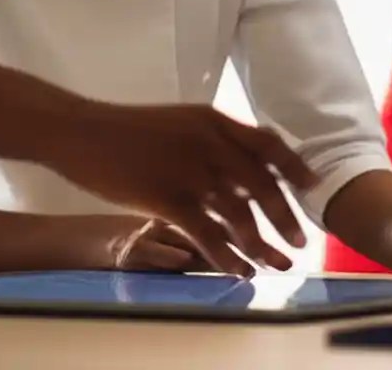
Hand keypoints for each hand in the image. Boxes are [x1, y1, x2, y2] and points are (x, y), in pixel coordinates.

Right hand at [0, 60, 315, 277]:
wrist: (79, 131)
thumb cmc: (123, 129)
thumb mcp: (176, 121)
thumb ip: (208, 138)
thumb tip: (239, 161)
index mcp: (212, 120)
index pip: (268, 143)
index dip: (295, 167)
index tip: (312, 186)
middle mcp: (208, 142)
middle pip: (262, 183)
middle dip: (286, 215)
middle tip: (300, 240)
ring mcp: (189, 170)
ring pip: (240, 214)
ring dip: (262, 243)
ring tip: (276, 263)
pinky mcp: (167, 198)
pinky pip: (208, 234)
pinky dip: (228, 256)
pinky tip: (238, 270)